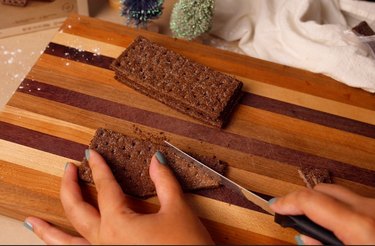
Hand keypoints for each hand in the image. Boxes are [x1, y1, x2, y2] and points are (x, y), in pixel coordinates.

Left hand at [25, 150, 212, 243]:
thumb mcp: (178, 209)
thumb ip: (165, 182)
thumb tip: (156, 160)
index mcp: (119, 224)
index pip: (105, 188)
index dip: (99, 168)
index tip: (92, 154)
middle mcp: (105, 241)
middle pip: (77, 210)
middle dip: (69, 187)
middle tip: (67, 169)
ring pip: (67, 244)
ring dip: (48, 231)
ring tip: (32, 223)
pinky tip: (60, 245)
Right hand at [269, 184, 374, 244]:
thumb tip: (306, 238)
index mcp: (359, 224)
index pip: (310, 200)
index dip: (287, 201)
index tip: (275, 205)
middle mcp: (369, 208)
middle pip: (321, 190)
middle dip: (303, 201)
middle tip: (292, 216)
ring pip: (338, 192)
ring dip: (322, 203)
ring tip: (316, 222)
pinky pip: (353, 200)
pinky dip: (340, 208)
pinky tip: (337, 223)